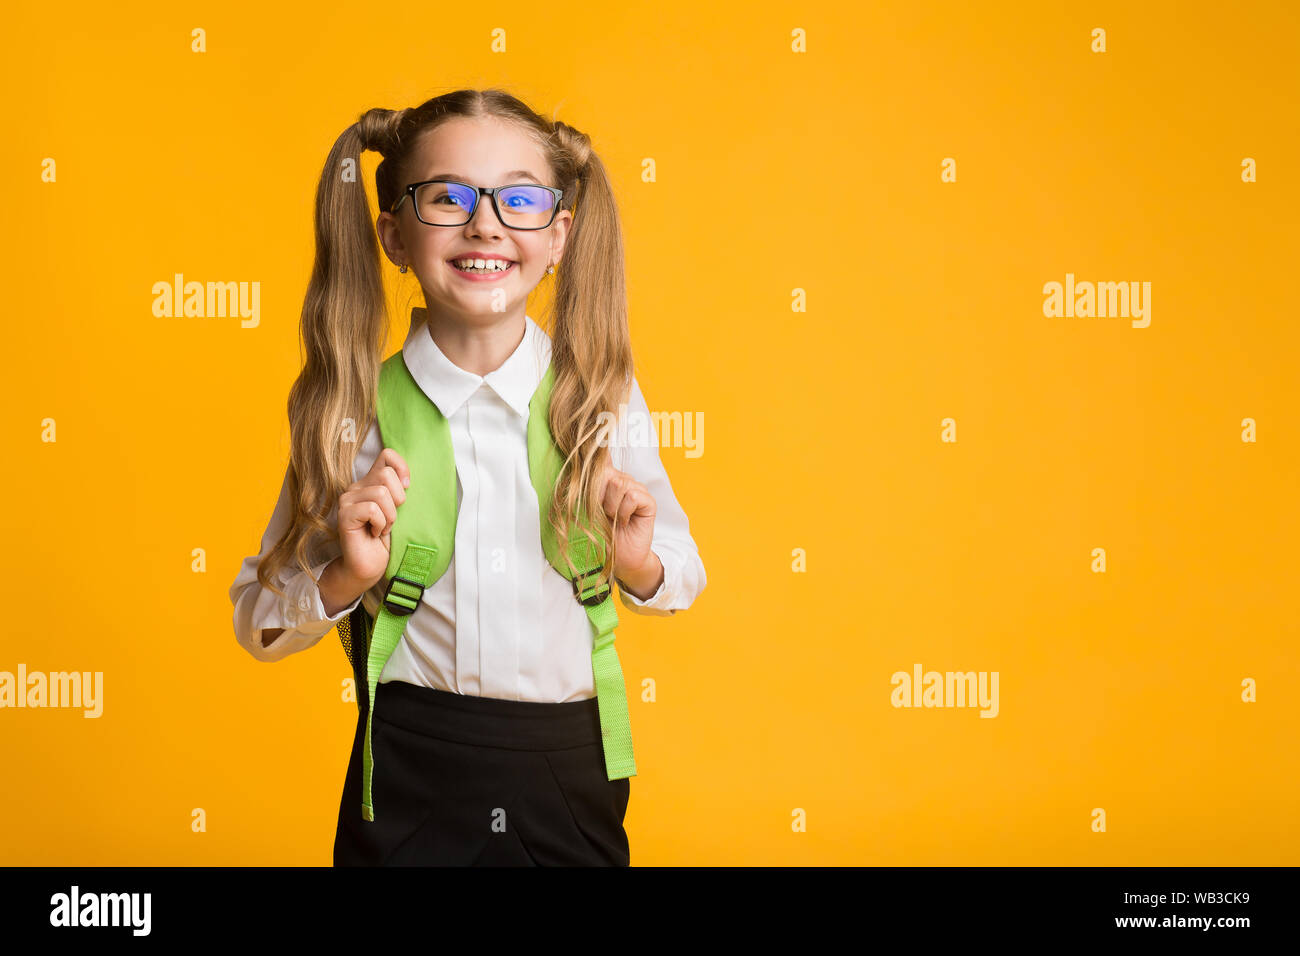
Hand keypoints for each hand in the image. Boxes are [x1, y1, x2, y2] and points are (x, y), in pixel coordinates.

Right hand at [336, 448, 409, 591]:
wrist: (369, 566)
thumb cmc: (384, 540)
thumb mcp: (397, 510)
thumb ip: (397, 490)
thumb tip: (407, 477)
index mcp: (369, 482)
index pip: (387, 455)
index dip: (402, 468)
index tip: (406, 488)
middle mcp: (356, 488)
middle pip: (387, 474)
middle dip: (398, 501)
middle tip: (390, 519)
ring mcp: (347, 500)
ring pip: (381, 493)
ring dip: (390, 516)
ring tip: (383, 528)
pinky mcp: (344, 515)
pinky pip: (372, 509)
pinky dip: (381, 524)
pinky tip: (374, 533)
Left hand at [599, 463, 660, 592]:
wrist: (617, 557)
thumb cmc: (601, 533)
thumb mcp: (588, 508)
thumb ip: (588, 486)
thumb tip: (589, 463)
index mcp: (608, 479)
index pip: (602, 459)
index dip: (595, 460)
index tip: (591, 472)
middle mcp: (624, 481)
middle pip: (607, 473)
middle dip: (599, 496)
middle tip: (602, 513)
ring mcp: (638, 489)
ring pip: (620, 483)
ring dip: (611, 506)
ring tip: (613, 519)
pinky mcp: (649, 501)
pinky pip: (632, 496)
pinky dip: (624, 511)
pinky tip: (624, 522)